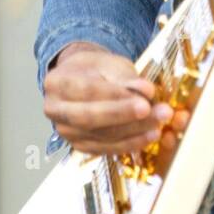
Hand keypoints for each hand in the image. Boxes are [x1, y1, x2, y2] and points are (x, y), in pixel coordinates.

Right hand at [44, 42, 189, 161]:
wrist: (83, 81)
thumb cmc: (96, 70)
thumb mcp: (110, 64)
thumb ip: (127, 78)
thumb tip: (146, 91)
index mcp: (57, 82)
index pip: (88, 90)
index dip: (117, 97)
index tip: (145, 100)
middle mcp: (55, 110)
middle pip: (90, 118)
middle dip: (126, 117)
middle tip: (156, 114)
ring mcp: (65, 131)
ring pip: (100, 136)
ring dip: (133, 132)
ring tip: (159, 125)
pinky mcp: (79, 145)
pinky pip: (105, 148)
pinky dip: (129, 144)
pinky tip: (149, 137)